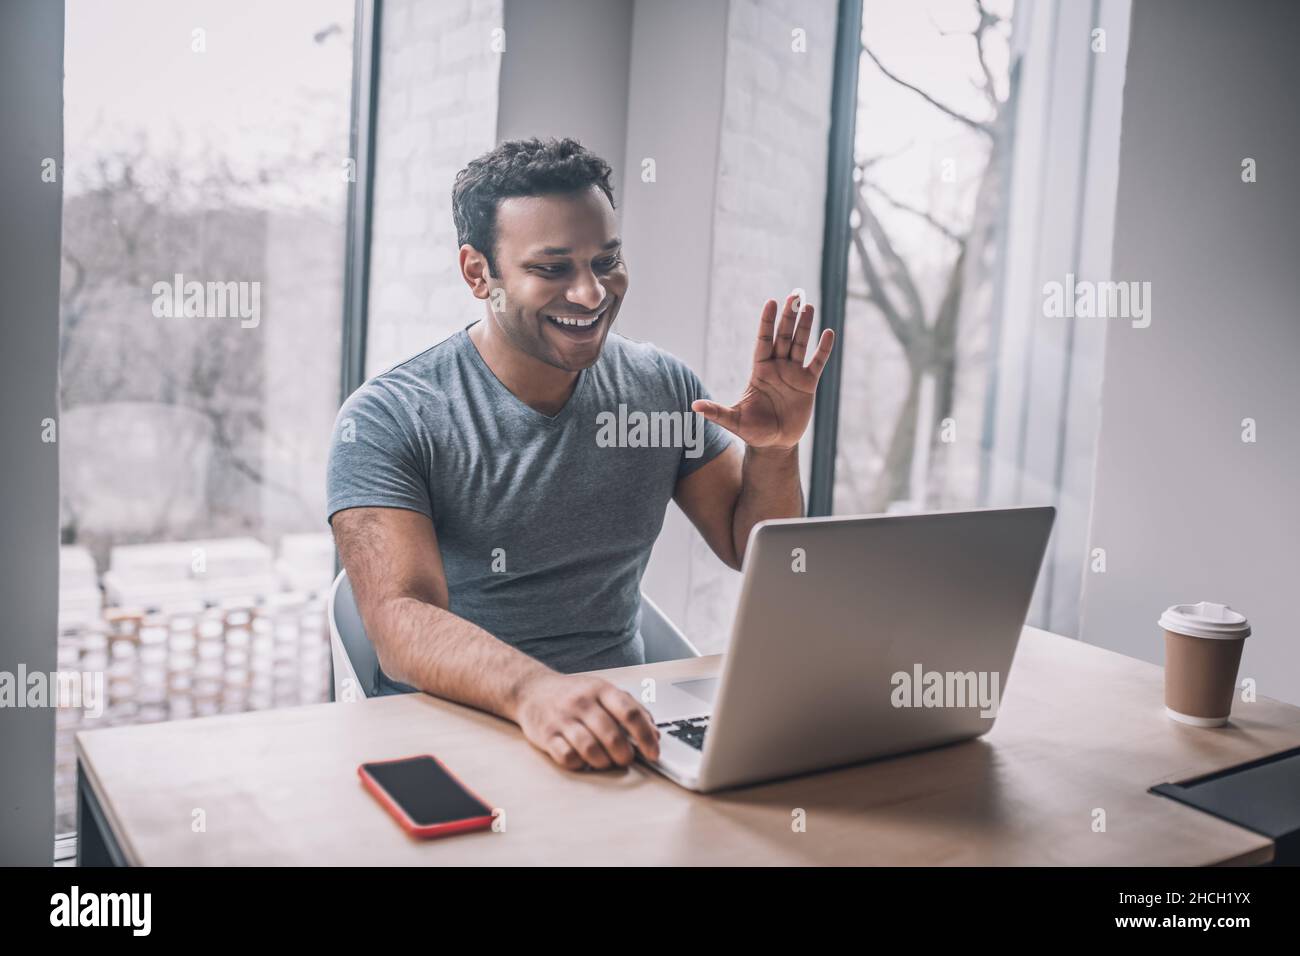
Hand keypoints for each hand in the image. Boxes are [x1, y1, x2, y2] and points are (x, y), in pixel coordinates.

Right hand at [514, 672, 660, 770]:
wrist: (532, 690)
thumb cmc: (574, 694)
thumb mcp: (603, 691)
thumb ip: (631, 709)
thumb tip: (655, 733)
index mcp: (601, 690)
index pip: (630, 712)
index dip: (645, 736)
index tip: (653, 752)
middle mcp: (582, 703)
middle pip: (611, 735)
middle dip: (624, 754)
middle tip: (626, 759)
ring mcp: (563, 719)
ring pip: (590, 749)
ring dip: (604, 762)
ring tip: (606, 761)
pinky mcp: (547, 736)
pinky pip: (567, 757)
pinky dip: (580, 764)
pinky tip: (583, 760)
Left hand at [691, 294, 834, 449]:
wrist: (774, 445)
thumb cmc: (752, 431)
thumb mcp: (734, 420)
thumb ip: (716, 412)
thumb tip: (694, 406)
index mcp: (760, 370)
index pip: (764, 340)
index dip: (767, 322)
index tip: (771, 302)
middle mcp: (777, 367)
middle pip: (783, 337)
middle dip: (789, 317)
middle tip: (795, 294)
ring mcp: (793, 374)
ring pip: (800, 344)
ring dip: (805, 326)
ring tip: (808, 306)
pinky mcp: (808, 384)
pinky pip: (817, 362)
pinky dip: (823, 349)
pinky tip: (828, 333)